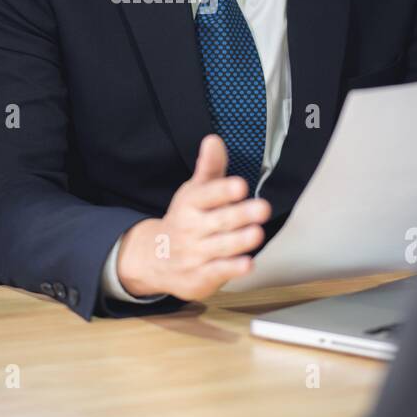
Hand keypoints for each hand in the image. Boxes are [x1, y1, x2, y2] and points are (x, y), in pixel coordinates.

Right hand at [117, 134, 271, 301]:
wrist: (154, 258)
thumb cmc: (184, 220)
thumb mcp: (194, 192)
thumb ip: (209, 168)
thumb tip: (214, 140)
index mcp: (190, 204)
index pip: (206, 195)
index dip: (223, 190)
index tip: (240, 185)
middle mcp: (190, 228)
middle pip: (218, 221)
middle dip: (240, 215)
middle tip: (262, 208)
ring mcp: (194, 254)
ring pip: (219, 247)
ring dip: (239, 241)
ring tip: (256, 233)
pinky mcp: (199, 277)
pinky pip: (216, 272)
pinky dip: (231, 269)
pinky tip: (247, 264)